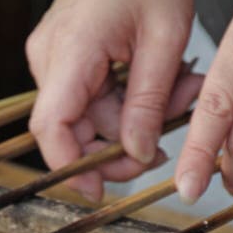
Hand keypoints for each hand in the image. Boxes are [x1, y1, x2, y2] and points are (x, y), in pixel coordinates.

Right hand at [26, 0, 201, 200]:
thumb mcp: (163, 41)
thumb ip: (147, 104)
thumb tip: (136, 154)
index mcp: (70, 52)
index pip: (51, 128)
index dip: (71, 167)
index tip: (97, 191)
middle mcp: (50, 57)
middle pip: (73, 128)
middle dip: (122, 141)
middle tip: (167, 139)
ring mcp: (55, 55)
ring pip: (87, 113)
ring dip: (133, 117)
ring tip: (181, 95)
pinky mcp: (66, 54)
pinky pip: (90, 93)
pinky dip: (124, 98)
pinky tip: (161, 85)